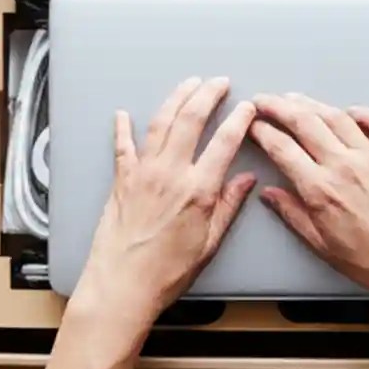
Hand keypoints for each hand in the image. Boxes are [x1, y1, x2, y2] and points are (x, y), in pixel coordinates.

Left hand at [65, 77, 255, 353]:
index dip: (239, 119)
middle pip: (191, 119)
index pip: (224, 142)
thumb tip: (246, 181)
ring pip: (160, 122)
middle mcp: (170, 174)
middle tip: (219, 82)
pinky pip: (122, 146)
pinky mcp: (121, 181)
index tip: (247, 107)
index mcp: (198, 190)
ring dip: (176, 98)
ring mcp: (142, 174)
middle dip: (207, 94)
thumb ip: (229, 206)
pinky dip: (122, 127)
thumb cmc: (167, 272)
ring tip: (188, 84)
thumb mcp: (210, 243)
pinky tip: (122, 114)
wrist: (123, 286)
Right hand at [249, 93, 368, 305]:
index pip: (282, 148)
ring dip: (311, 103)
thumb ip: (292, 214)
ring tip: (295, 98)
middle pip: (304, 122)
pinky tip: (350, 111)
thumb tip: (269, 194)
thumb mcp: (320, 243)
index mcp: (320, 189)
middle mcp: (344, 166)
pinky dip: (363, 112)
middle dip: (278, 106)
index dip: (262, 131)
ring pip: (335, 117)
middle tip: (264, 100)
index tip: (252, 124)